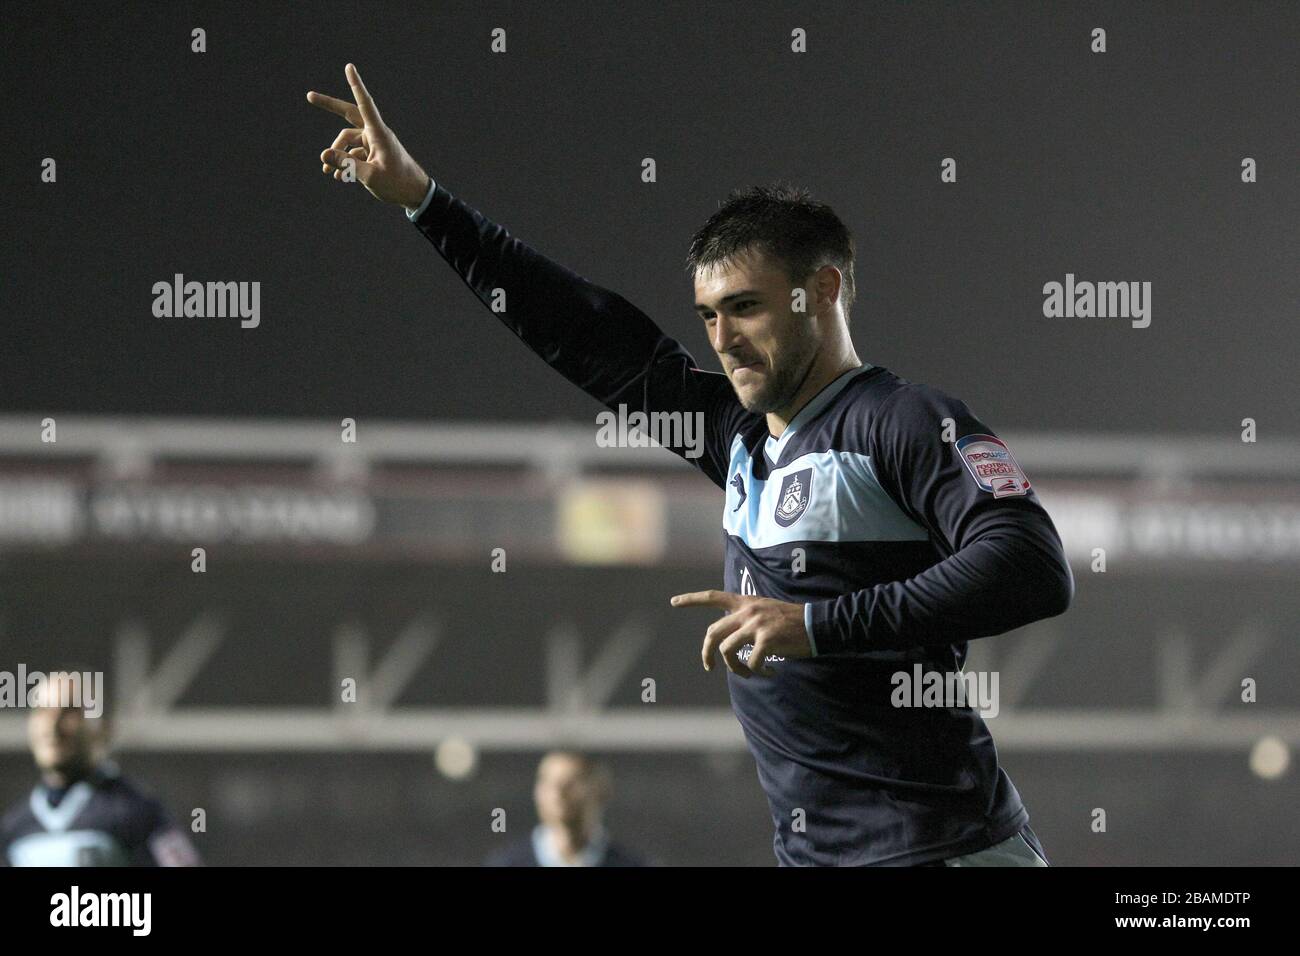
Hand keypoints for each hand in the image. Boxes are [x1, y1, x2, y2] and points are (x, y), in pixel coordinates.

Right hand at [306, 63, 430, 208]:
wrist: (415, 195)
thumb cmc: (398, 184)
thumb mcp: (370, 176)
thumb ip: (346, 165)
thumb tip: (323, 155)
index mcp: (378, 133)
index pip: (364, 104)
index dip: (356, 85)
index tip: (349, 67)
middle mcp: (375, 134)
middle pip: (349, 115)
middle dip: (329, 107)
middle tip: (309, 96)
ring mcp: (374, 144)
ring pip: (348, 141)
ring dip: (337, 155)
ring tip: (328, 172)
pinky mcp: (373, 155)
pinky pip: (354, 154)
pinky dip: (345, 163)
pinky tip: (338, 177)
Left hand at [670, 590, 810, 677]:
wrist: (816, 623)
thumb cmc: (791, 621)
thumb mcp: (765, 611)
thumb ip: (746, 619)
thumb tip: (729, 641)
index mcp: (745, 603)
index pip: (713, 597)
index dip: (691, 600)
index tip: (674, 602)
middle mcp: (747, 611)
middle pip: (713, 632)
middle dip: (707, 653)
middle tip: (709, 667)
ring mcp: (756, 624)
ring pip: (727, 650)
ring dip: (735, 668)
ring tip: (748, 673)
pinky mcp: (767, 639)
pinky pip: (751, 662)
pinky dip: (757, 672)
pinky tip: (770, 671)